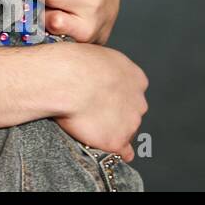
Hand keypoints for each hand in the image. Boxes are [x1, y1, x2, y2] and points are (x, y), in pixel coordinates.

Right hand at [52, 43, 147, 160]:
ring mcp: (130, 122)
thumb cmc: (73, 62)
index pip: (131, 90)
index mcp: (135, 77)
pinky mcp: (116, 140)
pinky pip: (122, 151)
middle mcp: (139, 101)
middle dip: (116, 112)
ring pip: (126, 130)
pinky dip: (117, 151)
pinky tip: (106, 149)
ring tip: (86, 124)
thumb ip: (103, 66)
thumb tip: (92, 71)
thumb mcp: (94, 53)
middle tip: (92, 109)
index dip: (114, 93)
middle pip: (131, 111)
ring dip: (111, 129)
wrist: (66, 79)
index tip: (100, 94)